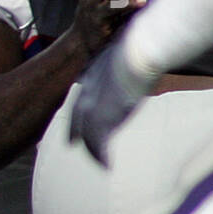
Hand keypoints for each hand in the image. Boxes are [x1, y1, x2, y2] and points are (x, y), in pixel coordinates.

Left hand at [69, 42, 157, 165]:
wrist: (139, 50)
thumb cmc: (142, 48)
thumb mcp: (127, 57)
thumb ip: (127, 67)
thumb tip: (140, 66)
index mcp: (92, 76)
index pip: (80, 98)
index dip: (78, 111)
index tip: (76, 120)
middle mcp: (86, 92)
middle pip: (76, 117)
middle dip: (74, 132)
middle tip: (70, 143)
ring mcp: (91, 107)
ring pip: (87, 134)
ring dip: (93, 150)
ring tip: (100, 162)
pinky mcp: (101, 118)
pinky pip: (97, 143)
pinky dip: (101, 156)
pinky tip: (106, 166)